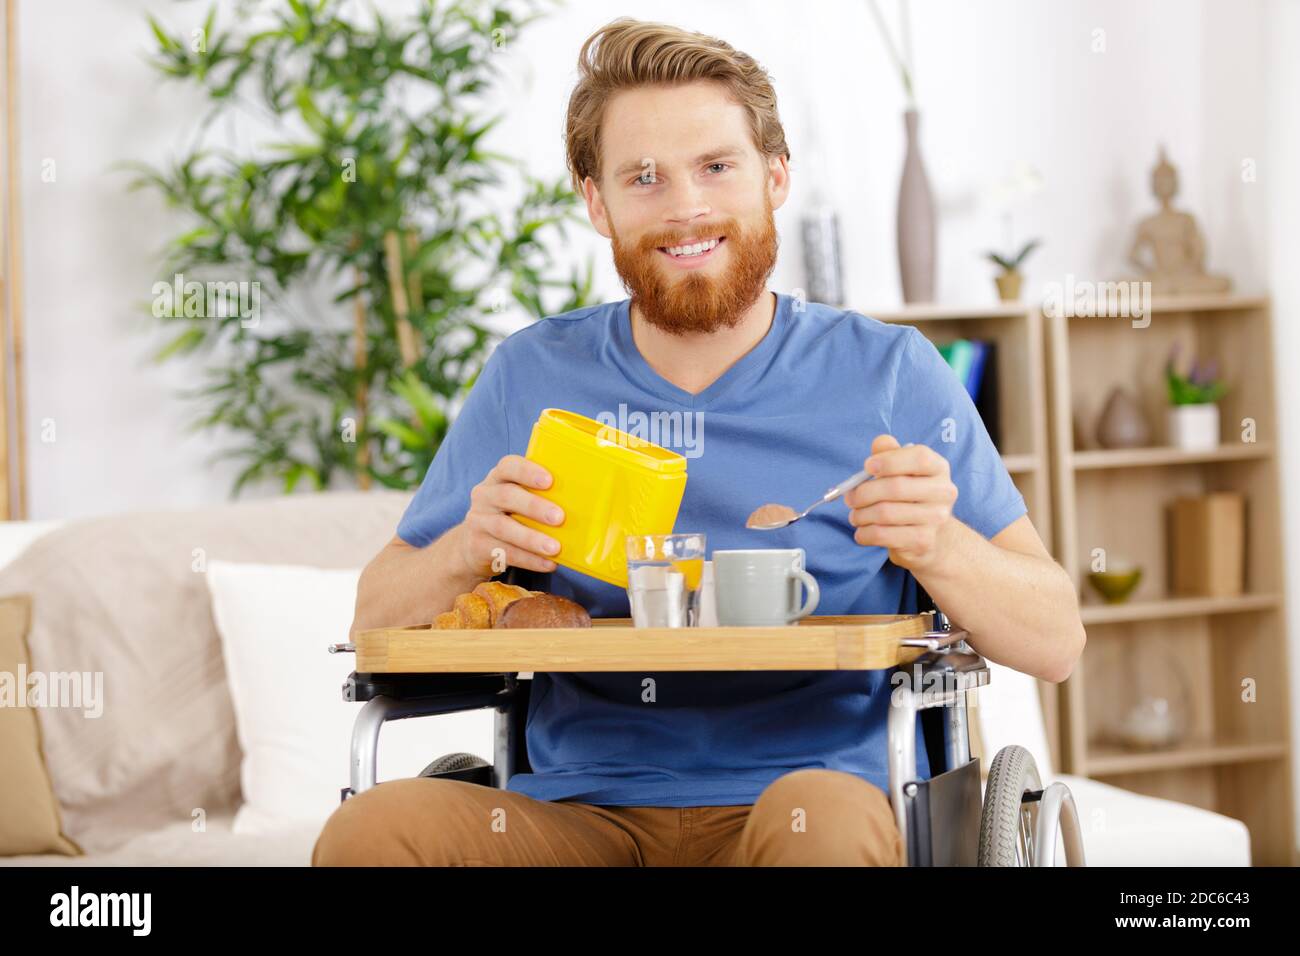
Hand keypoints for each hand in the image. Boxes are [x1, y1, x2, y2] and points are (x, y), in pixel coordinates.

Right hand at [457, 455, 563, 576]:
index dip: (528, 471)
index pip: (508, 466)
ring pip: (504, 527)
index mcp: (498, 477)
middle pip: (507, 496)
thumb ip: (541, 495)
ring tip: (555, 548)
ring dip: (532, 538)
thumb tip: (584, 501)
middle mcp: (485, 495)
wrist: (474, 544)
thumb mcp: (518, 498)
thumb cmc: (509, 514)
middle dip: (534, 506)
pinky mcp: (478, 545)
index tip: (549, 481)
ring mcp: (478, 521)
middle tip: (559, 517)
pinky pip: (504, 553)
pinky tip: (548, 563)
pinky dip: (529, 559)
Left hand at [845, 434, 957, 571]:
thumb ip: (890, 453)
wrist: (927, 536)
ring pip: (885, 513)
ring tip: (855, 515)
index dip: (890, 460)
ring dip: (860, 514)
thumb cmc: (908, 495)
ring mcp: (937, 519)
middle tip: (849, 498)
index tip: (867, 466)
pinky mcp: (923, 541)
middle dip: (864, 492)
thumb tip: (880, 443)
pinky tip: (862, 531)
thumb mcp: (901, 470)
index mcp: (938, 468)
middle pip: (896, 487)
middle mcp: (944, 492)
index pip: (919, 458)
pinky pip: (884, 535)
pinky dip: (865, 533)